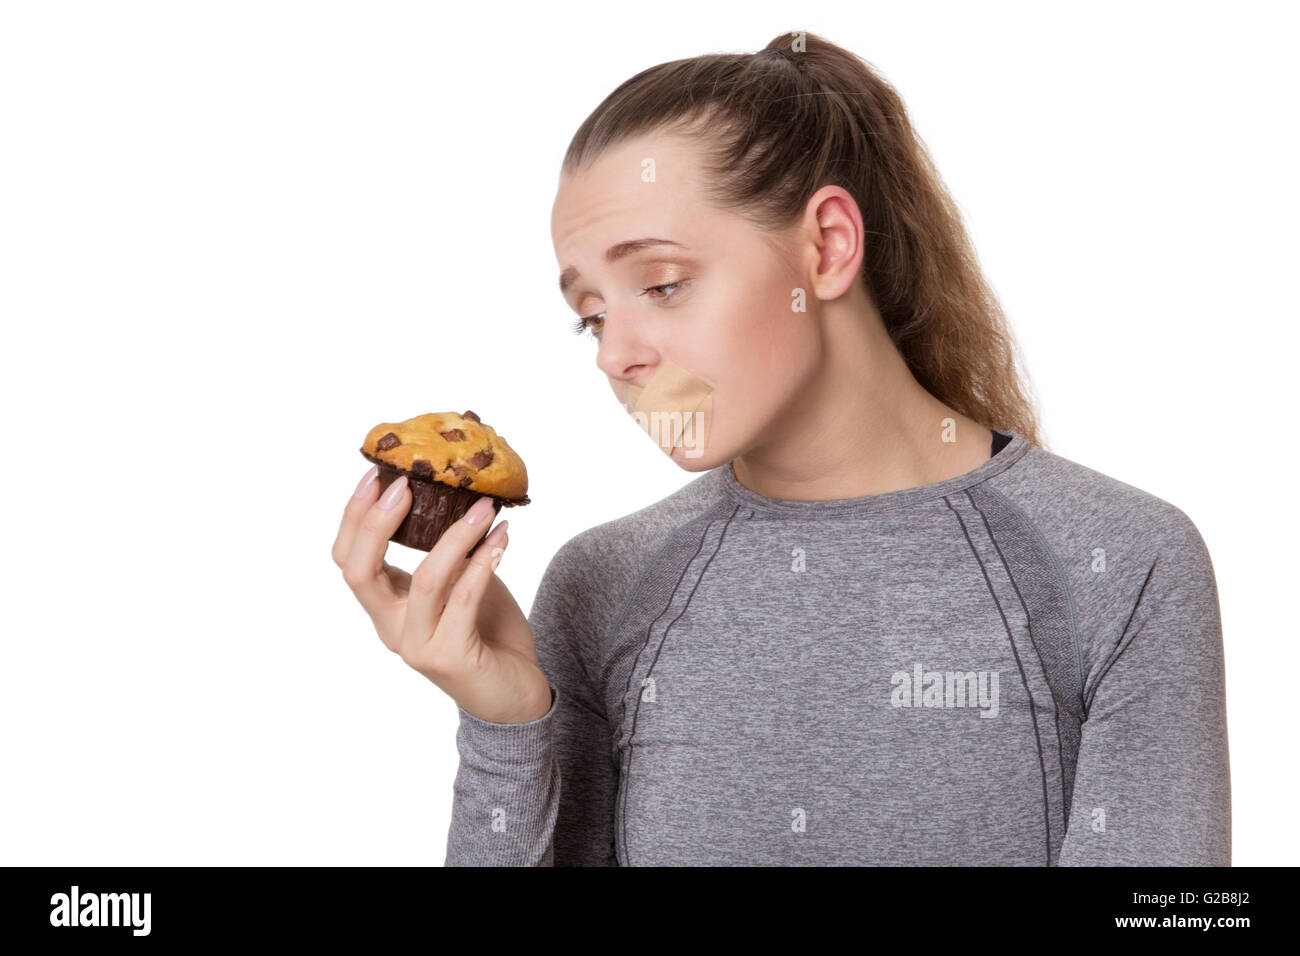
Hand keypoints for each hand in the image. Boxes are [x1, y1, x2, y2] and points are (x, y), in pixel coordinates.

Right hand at [332, 467, 552, 723]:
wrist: (516, 696)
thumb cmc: (487, 634)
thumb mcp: (461, 583)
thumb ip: (447, 551)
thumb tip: (457, 494)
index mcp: (386, 608)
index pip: (347, 559)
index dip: (354, 516)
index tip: (376, 475)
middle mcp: (392, 629)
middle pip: (359, 571)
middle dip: (376, 522)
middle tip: (406, 483)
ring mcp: (418, 647)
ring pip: (425, 580)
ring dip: (455, 535)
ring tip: (483, 507)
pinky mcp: (451, 658)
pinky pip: (465, 599)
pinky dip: (484, 561)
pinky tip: (502, 538)